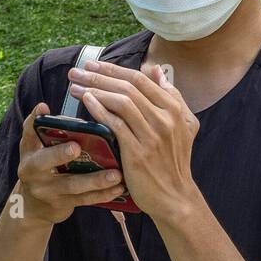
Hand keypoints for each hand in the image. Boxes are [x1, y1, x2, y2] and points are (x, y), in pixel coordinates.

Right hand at [14, 102, 126, 225]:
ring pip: (72, 185)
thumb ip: (46, 129)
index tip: (44, 109)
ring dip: (96, 180)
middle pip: (45, 161)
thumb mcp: (38, 148)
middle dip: (60, 154)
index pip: (28, 134)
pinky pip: (85, 200)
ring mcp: (47, 190)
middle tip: (77, 147)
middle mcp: (32, 171)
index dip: (34, 121)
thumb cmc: (43, 166)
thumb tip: (48, 105)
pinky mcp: (62, 204)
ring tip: (116, 174)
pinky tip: (120, 188)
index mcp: (29, 150)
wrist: (34, 206)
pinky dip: (104, 194)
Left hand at [67, 60, 201, 224]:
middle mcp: (165, 119)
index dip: (115, 70)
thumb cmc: (175, 161)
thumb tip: (158, 70)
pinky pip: (115, 124)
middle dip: (99, 76)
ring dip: (94, 90)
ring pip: (120, 102)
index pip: (141, 80)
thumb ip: (173, 96)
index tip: (94, 65)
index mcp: (175, 109)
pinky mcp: (137, 151)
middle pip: (127, 88)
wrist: (175, 196)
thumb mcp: (186, 125)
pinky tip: (86, 101)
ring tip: (74, 86)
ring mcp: (152, 135)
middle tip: (77, 71)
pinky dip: (99, 109)